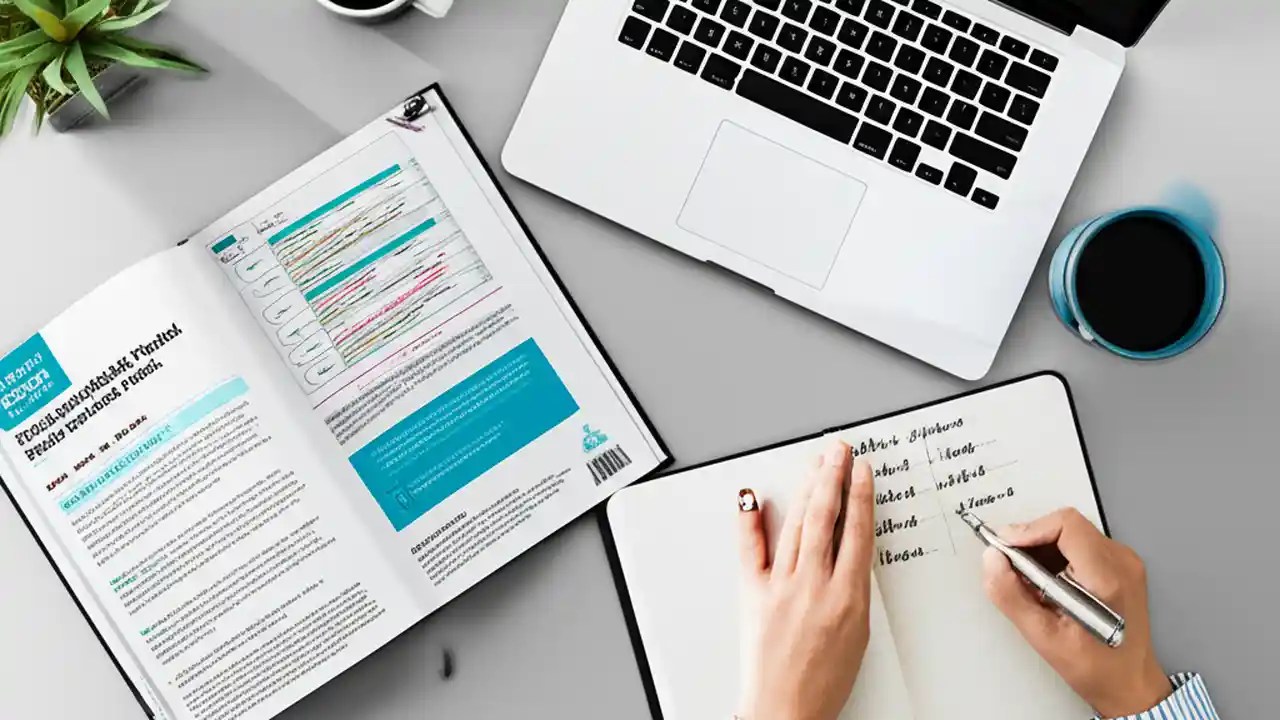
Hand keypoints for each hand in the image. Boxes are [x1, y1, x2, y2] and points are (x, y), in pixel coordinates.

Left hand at [736, 441, 874, 719]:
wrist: (785, 710)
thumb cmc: (823, 682)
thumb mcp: (857, 632)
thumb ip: (852, 586)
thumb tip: (848, 550)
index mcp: (847, 597)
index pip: (857, 531)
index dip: (860, 495)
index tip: (861, 470)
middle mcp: (814, 586)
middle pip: (825, 518)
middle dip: (832, 477)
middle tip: (837, 451)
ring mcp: (781, 587)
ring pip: (795, 525)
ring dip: (805, 489)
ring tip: (814, 465)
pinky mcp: (753, 593)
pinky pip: (750, 549)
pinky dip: (749, 519)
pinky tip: (752, 495)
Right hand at [982, 508, 1171, 717]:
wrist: (1131, 684)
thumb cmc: (1096, 668)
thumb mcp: (1044, 637)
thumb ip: (1012, 595)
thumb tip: (992, 560)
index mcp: (1107, 577)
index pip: (1065, 525)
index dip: (1028, 530)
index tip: (1005, 549)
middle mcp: (1122, 562)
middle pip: (1066, 527)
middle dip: (1032, 542)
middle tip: (1012, 569)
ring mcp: (1125, 562)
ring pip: (1071, 534)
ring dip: (1043, 550)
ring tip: (1032, 583)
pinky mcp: (1121, 566)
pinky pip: (1081, 545)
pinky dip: (1057, 557)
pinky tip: (1049, 583)